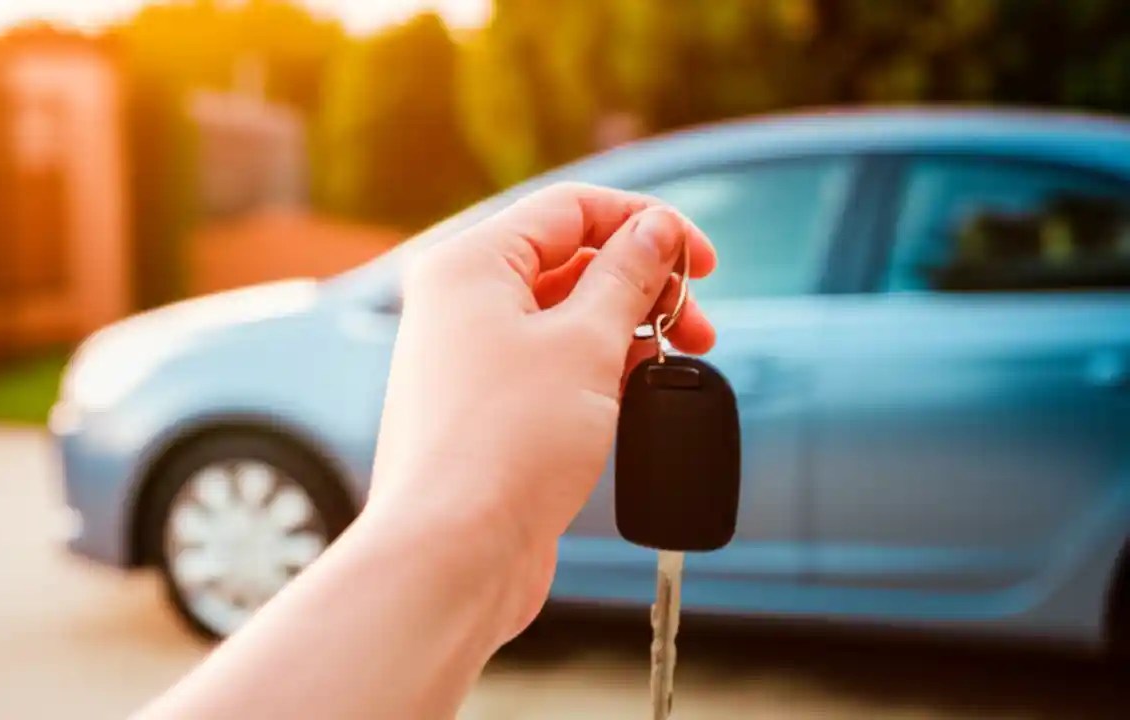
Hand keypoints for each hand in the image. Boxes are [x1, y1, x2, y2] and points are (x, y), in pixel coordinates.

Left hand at [366, 182, 715, 643]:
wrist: (453, 556)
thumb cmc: (505, 445)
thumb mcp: (586, 345)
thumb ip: (628, 278)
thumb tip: (656, 230)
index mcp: (470, 263)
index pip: (571, 209)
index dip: (646, 223)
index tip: (703, 261)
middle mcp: (462, 303)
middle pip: (571, 262)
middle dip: (644, 285)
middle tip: (697, 325)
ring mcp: (471, 358)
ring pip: (566, 318)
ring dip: (628, 330)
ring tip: (676, 361)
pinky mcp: (488, 410)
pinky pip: (554, 366)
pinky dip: (601, 370)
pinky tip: (640, 394)